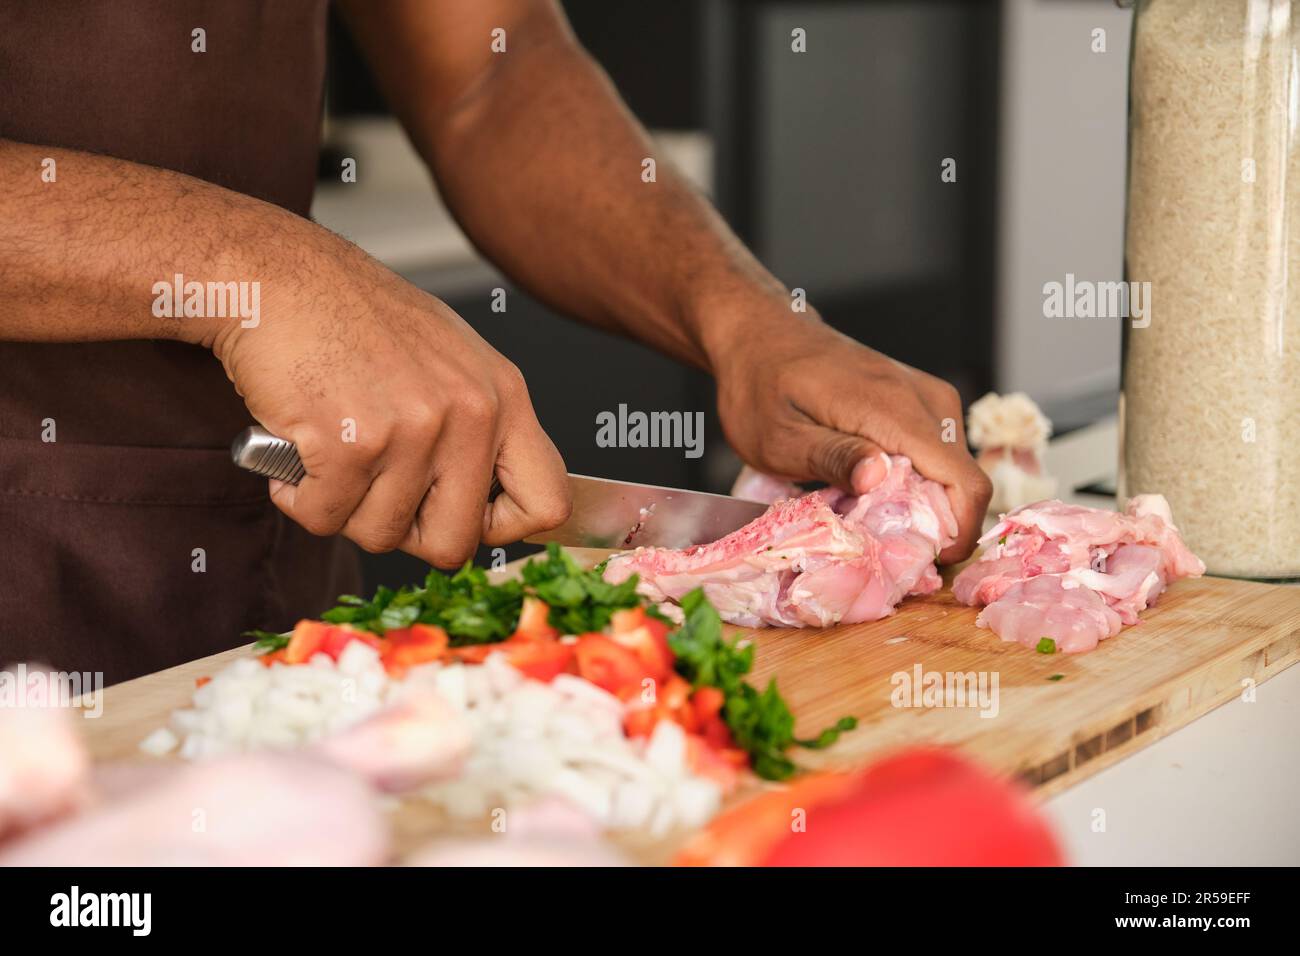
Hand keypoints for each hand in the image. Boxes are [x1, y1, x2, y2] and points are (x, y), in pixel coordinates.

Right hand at [210, 237, 570, 566]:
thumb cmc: (353, 313)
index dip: (499, 528)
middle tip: (373, 490)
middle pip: (456, 544)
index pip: (547, 502)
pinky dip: (299, 496)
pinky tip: (297, 448)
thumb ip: (478, 425)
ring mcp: (414, 430)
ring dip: (343, 507)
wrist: (276, 274)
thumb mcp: (449, 358)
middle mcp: (470, 413)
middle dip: (406, 531)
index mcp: (504, 395)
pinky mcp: (351, 443)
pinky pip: (325, 517)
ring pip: (382, 536)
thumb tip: (492, 499)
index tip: (460, 516)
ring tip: (330, 449)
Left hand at [710, 309, 990, 562]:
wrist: (762, 336)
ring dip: (924, 506)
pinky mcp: (922, 402)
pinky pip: (939, 455)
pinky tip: (874, 494)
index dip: (955, 535)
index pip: (965, 483)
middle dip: (935, 526)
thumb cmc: (760, 388)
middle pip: (964, 483)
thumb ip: (832, 457)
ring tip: (871, 521)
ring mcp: (928, 397)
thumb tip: (879, 479)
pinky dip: (917, 483)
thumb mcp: (779, 437)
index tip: (919, 564)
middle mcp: (926, 399)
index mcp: (895, 410)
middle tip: (882, 549)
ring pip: (954, 472)